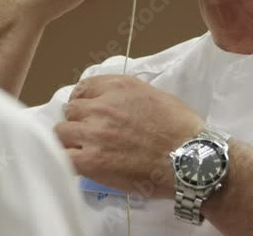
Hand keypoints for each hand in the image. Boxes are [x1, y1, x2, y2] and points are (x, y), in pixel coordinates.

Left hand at [55, 75, 204, 198]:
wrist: (191, 159)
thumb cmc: (182, 129)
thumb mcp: (155, 97)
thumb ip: (128, 97)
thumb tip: (115, 106)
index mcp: (119, 86)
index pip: (84, 88)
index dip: (84, 102)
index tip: (88, 112)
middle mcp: (102, 105)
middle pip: (71, 110)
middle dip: (78, 121)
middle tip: (91, 135)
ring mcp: (94, 132)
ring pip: (61, 132)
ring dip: (71, 141)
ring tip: (85, 152)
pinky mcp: (92, 160)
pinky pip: (63, 157)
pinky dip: (67, 161)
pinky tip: (79, 165)